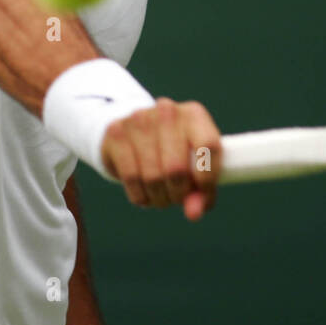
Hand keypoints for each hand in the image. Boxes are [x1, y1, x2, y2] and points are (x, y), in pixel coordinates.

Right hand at [100, 98, 221, 219]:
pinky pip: (131, 177)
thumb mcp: (193, 166)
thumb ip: (200, 190)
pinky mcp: (117, 132)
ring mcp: (140, 119)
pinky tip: (143, 193)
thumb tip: (194, 213)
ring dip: (159, 198)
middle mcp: (167, 111)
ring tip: (160, 196)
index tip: (203, 199)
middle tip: (176, 199)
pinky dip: (140, 196)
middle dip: (178, 195)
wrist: (132, 132)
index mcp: (194, 114)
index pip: (208, 146)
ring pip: (153, 177)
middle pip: (177, 169)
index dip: (207, 180)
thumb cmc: (172, 152)